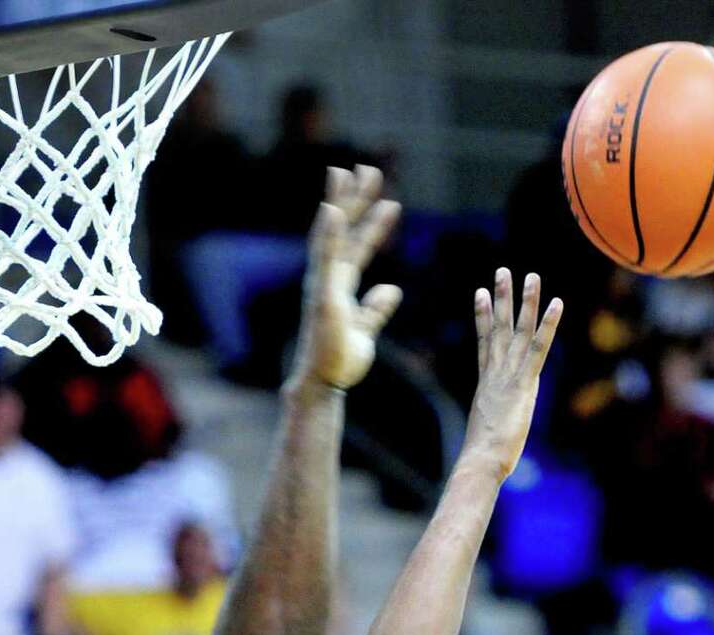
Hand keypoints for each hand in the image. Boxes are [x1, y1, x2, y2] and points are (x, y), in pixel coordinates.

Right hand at [290, 167, 402, 393]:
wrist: (322, 386)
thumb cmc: (338, 362)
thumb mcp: (365, 331)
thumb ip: (375, 309)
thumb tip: (392, 289)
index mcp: (339, 287)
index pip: (357, 247)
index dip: (372, 224)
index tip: (388, 201)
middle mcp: (327, 280)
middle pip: (342, 231)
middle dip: (355, 199)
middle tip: (368, 169)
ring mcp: (322, 285)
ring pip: (331, 235)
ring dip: (341, 203)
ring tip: (350, 173)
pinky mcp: (321, 297)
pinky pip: (325, 260)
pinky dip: (329, 234)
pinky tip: (334, 210)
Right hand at [466, 270, 563, 482]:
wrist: (481, 460)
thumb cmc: (481, 457)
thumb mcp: (486, 436)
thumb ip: (490, 426)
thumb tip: (486, 441)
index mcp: (486, 384)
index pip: (484, 343)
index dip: (483, 317)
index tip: (480, 294)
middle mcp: (495, 373)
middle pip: (499, 328)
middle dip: (501, 298)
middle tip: (502, 271)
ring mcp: (509, 376)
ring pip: (519, 331)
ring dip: (526, 301)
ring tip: (531, 275)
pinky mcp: (524, 383)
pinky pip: (539, 348)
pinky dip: (548, 325)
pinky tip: (556, 303)